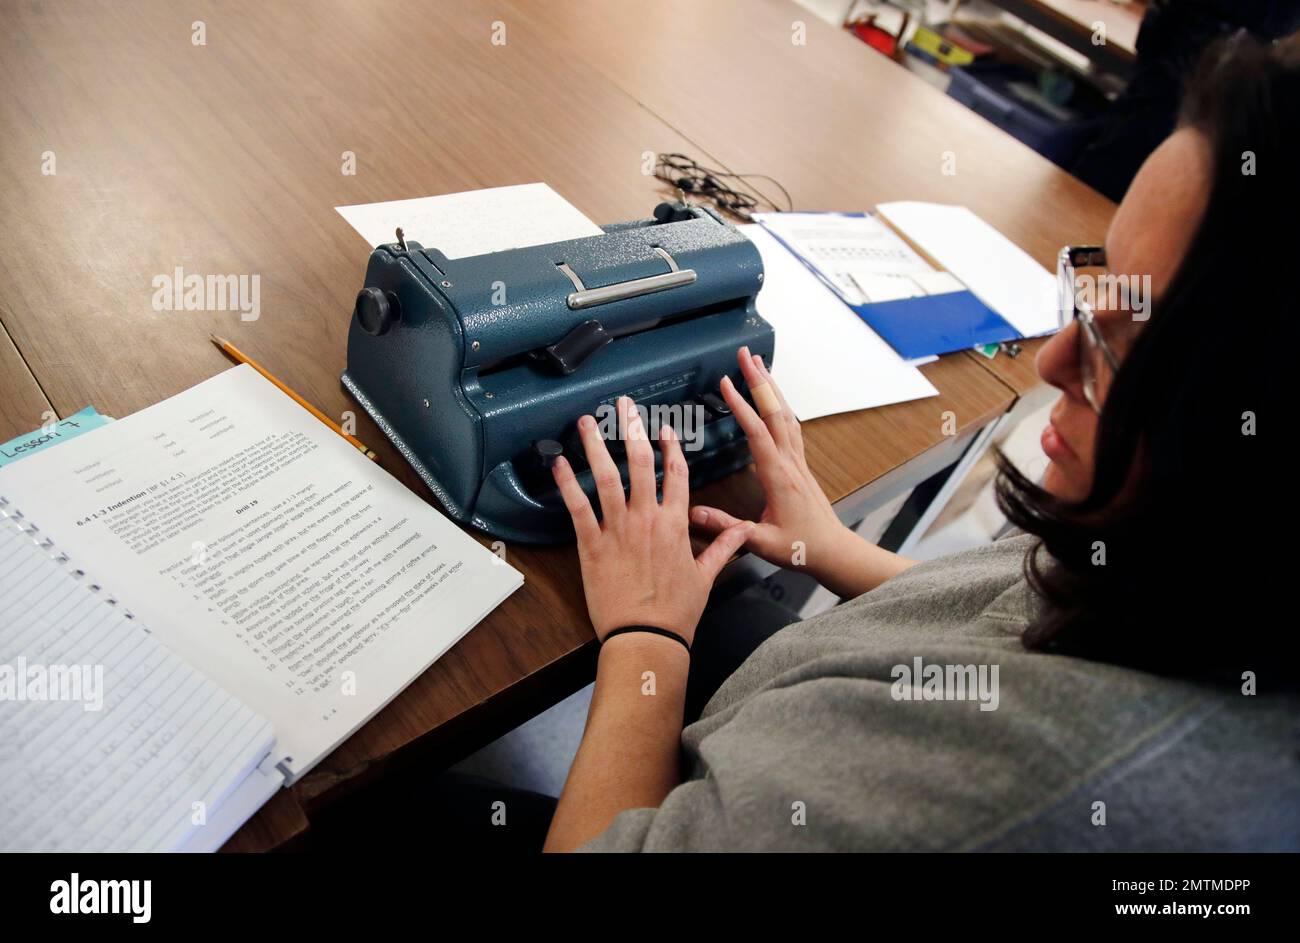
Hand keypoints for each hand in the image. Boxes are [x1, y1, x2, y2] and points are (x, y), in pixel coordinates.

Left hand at [552, 395, 752, 643]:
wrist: (647, 637)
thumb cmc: (676, 613)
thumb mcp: (705, 578)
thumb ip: (721, 548)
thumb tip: (739, 532)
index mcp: (676, 524)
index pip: (676, 474)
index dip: (670, 447)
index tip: (664, 428)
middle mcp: (647, 519)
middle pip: (640, 463)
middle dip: (632, 429)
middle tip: (624, 405)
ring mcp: (618, 530)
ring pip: (606, 477)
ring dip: (596, 446)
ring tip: (587, 421)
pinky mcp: (592, 545)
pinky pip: (577, 508)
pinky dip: (566, 484)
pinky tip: (558, 463)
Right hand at [690, 347, 861, 593]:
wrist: (834, 551)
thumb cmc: (801, 548)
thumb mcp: (762, 543)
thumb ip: (729, 528)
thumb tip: (694, 514)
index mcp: (779, 477)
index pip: (757, 433)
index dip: (740, 406)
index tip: (724, 383)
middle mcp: (790, 462)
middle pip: (775, 412)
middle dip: (759, 381)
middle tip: (746, 354)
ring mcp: (798, 461)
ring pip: (785, 415)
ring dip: (771, 388)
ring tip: (758, 364)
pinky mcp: (800, 465)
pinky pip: (790, 426)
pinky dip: (780, 405)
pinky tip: (774, 398)